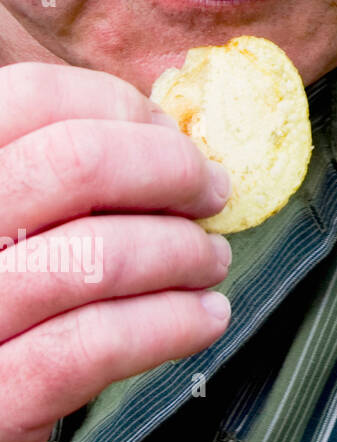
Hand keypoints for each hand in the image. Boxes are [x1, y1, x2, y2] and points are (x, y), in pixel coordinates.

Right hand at [0, 62, 232, 441]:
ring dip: (183, 252)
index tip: (173, 139)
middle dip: (172, 171)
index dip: (124, 110)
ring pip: (98, 255)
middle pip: (78, 163)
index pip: (34, 97)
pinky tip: (203, 318)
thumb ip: (58, 177)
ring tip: (210, 261)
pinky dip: (172, 323)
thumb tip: (169, 137)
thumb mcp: (1, 223)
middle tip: (212, 194)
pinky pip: (98, 344)